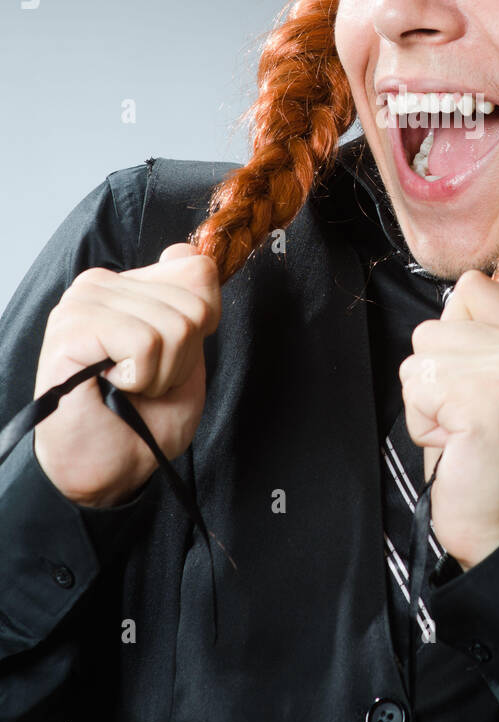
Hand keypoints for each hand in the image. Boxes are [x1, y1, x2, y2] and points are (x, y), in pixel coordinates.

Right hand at [33, 244, 220, 508]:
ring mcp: (83, 303)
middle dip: (184, 356)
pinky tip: (114, 386)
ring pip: (174, 325)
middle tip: (146, 380)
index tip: (172, 356)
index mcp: (129, 284)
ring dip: (162, 372)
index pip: (198, 270)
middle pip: (194, 302)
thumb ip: (191, 302)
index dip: (203, 323)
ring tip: (128, 386)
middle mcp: (102, 284)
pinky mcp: (72, 329)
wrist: (110, 470)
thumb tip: (184, 251)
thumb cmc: (144, 418)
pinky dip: (143, 376)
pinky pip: (145, 342)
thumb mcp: (185, 353)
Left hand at [400, 269, 498, 569]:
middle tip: (466, 417)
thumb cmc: (488, 460)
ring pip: (421, 355)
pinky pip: (417, 386)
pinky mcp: (491, 398)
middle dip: (434, 375)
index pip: (472, 288)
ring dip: (426, 400)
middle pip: (436, 324)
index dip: (454, 337)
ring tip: (461, 431)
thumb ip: (494, 333)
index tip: (474, 383)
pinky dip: (423, 422)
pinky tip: (455, 444)